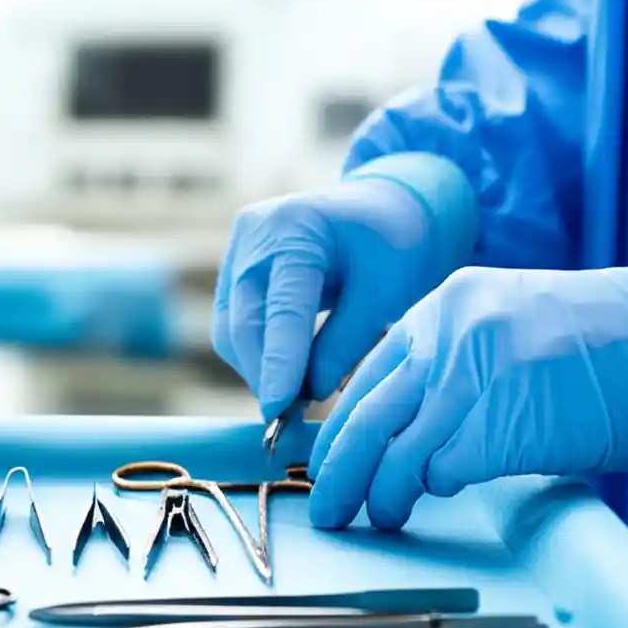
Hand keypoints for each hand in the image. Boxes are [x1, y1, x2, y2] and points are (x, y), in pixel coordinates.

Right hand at [212, 154, 474, 419]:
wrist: (383, 207)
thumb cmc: (395, 243)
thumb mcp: (386, 290)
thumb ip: (345, 341)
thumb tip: (310, 392)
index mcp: (296, 228)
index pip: (281, 308)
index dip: (279, 363)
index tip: (279, 410)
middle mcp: (254, 234)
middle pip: (245, 322)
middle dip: (265, 375)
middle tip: (287, 421)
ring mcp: (237, 249)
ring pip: (232, 329)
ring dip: (258, 369)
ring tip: (293, 400)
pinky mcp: (234, 267)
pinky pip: (234, 323)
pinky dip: (257, 354)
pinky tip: (285, 374)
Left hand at [308, 266, 627, 530]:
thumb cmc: (602, 345)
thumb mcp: (504, 326)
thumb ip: (450, 365)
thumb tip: (400, 428)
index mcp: (443, 308)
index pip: (367, 377)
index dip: (338, 428)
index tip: (322, 462)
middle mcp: (448, 335)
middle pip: (368, 416)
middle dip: (337, 470)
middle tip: (325, 508)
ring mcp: (474, 376)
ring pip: (398, 451)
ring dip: (382, 494)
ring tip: (380, 517)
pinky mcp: (504, 421)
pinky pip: (447, 469)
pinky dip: (439, 488)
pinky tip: (445, 493)